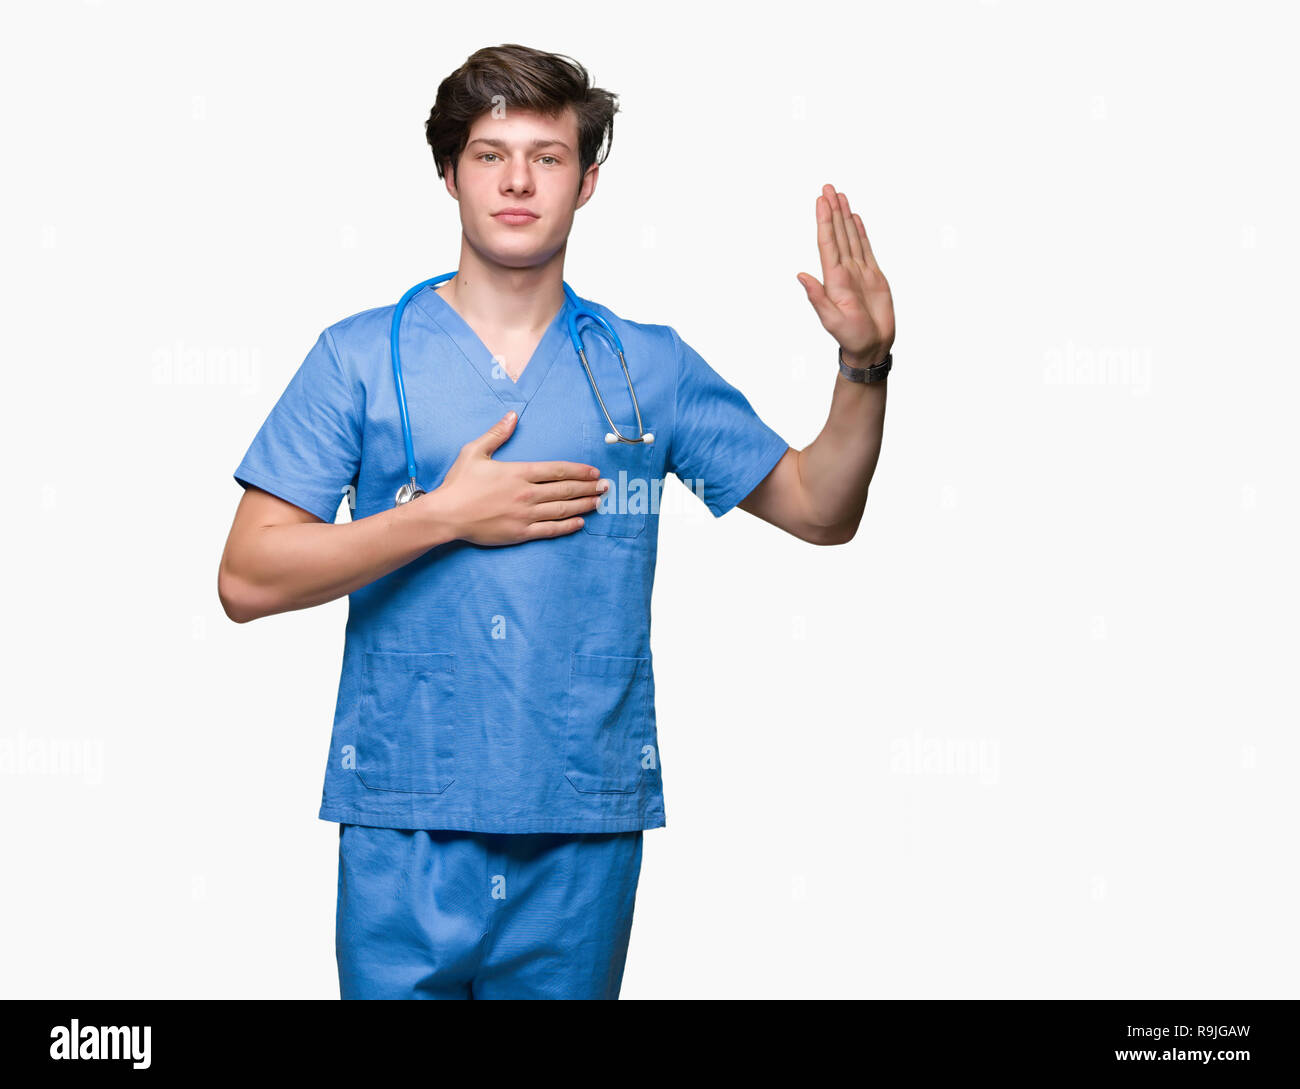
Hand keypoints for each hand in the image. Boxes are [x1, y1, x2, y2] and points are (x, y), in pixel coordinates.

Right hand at [424, 411, 608, 545]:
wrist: (447, 514)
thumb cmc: (459, 484)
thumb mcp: (474, 452)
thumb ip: (496, 434)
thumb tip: (512, 416)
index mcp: (519, 472)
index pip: (558, 470)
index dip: (579, 471)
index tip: (593, 472)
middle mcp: (527, 493)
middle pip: (566, 489)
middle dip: (588, 487)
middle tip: (605, 487)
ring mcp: (525, 514)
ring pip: (562, 509)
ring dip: (584, 505)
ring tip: (599, 502)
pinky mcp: (520, 533)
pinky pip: (550, 530)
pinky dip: (567, 526)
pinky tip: (580, 522)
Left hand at [797, 183, 894, 367]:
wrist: (871, 347)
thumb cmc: (851, 338)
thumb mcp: (831, 320)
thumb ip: (817, 297)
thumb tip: (800, 276)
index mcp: (834, 279)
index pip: (827, 243)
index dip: (825, 221)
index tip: (821, 200)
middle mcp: (844, 271)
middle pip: (838, 234)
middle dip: (832, 210)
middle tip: (828, 187)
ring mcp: (859, 272)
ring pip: (850, 237)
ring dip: (844, 216)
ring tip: (840, 195)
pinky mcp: (873, 276)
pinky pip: (866, 248)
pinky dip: (859, 232)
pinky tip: (854, 218)